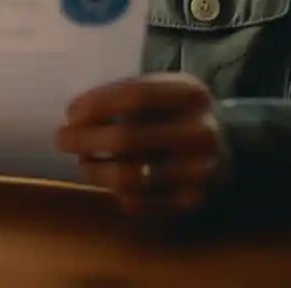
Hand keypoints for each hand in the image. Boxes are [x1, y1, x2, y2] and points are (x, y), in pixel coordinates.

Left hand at [56, 73, 231, 216]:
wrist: (227, 145)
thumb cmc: (176, 112)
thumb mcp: (161, 88)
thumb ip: (121, 95)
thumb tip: (74, 116)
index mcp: (191, 93)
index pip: (134, 96)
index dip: (95, 104)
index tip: (70, 113)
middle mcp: (201, 132)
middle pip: (126, 139)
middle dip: (83, 140)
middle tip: (62, 139)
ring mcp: (200, 171)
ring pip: (128, 177)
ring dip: (94, 170)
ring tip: (84, 162)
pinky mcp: (192, 202)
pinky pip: (138, 202)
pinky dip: (115, 192)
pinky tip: (111, 180)